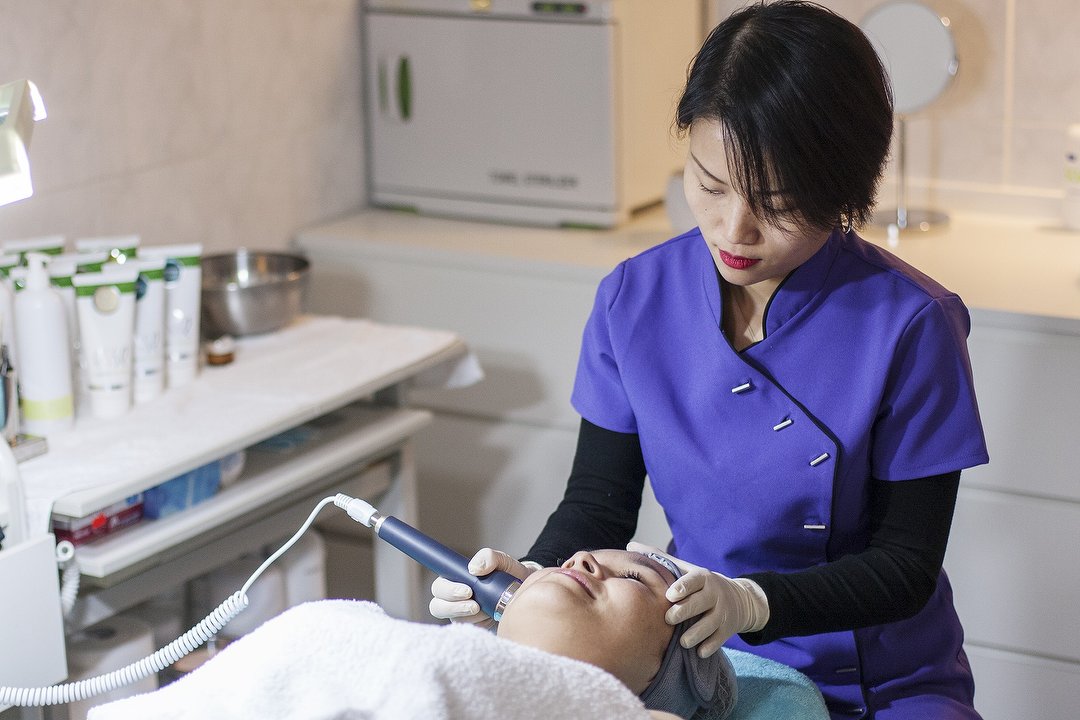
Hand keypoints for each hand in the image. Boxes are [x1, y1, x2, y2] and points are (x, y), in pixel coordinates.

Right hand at [428, 547, 537, 628]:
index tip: (467, 591)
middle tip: (475, 605)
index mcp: (456, 580)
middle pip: (437, 606)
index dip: (447, 591)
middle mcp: (455, 599)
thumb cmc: (510, 574)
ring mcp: (462, 615)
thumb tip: (474, 569)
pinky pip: (468, 630)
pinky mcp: (474, 627)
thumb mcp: (502, 561)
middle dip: (454, 606)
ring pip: (452, 619)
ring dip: (468, 616)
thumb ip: (489, 557)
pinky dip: (479, 624)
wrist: (527, 593)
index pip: (439, 587)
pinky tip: (490, 617)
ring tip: (485, 611)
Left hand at [627, 542, 768, 657]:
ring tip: (682, 642)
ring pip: (710, 624)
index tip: (669, 595)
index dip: (682, 587)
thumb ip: (660, 558)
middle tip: (668, 619)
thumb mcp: (686, 569)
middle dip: (684, 612)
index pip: (693, 580)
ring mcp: (722, 613)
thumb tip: (631, 544)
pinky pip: (718, 640)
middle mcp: (714, 594)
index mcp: (702, 577)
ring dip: (696, 634)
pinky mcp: (727, 630)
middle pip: (700, 603)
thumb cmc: (700, 584)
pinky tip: (698, 652)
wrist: (739, 599)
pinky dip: (709, 647)